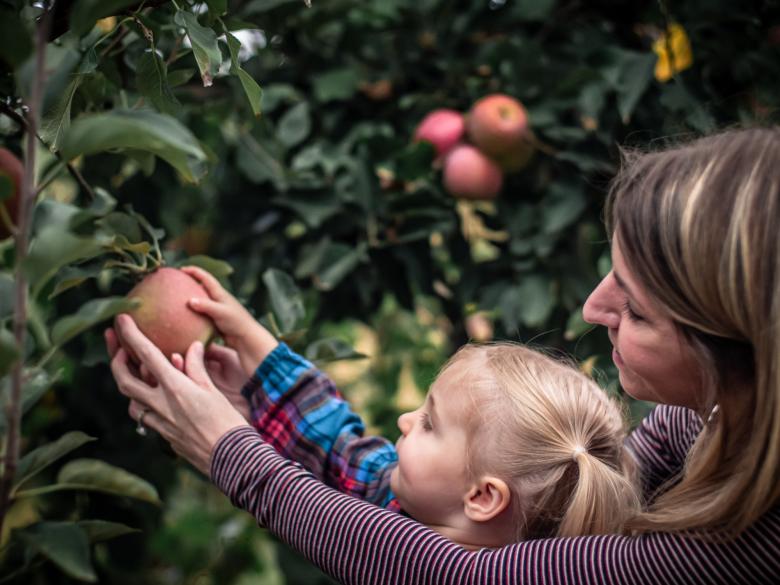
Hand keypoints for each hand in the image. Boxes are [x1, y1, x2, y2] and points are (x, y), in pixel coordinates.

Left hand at [107, 328, 251, 421]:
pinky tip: (152, 400)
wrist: (231, 458)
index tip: (120, 319)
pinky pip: (145, 417)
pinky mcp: (164, 435)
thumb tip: (191, 348)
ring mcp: (160, 422)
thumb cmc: (228, 422)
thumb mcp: (213, 389)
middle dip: (116, 361)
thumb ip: (197, 367)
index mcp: (175, 387)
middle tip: (117, 347)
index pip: (146, 355)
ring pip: (131, 401)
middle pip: (125, 380)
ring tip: (133, 372)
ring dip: (128, 384)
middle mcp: (161, 404)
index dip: (130, 335)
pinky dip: (143, 404)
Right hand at [181, 266, 277, 376]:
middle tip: (178, 283)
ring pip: (203, 301)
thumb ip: (206, 306)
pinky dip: (195, 314)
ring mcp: (218, 310)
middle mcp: (219, 300)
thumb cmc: (236, 323)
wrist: (246, 339)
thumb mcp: (221, 312)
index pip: (206, 278)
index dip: (194, 271)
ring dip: (192, 298)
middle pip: (203, 287)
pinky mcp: (217, 321)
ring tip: (179, 300)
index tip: (182, 269)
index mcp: (220, 294)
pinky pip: (203, 315)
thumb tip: (190, 301)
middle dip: (192, 282)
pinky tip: (186, 319)